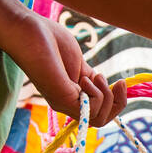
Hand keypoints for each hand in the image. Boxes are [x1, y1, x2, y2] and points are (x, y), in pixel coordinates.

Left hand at [0, 13, 127, 126]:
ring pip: (98, 119)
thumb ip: (92, 77)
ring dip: (106, 97)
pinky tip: (85, 79)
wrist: (30, 31)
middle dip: (117, 104)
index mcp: (72, 95)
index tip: (121, 82)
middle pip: (101, 121)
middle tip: (117, 82)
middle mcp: (68, 102)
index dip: (116, 102)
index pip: (99, 114)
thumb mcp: (80, 63)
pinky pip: (90, 111)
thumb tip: (108, 86)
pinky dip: (96, 95)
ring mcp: (64, 102)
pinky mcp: (61, 99)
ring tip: (95, 76)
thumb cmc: (50, 40)